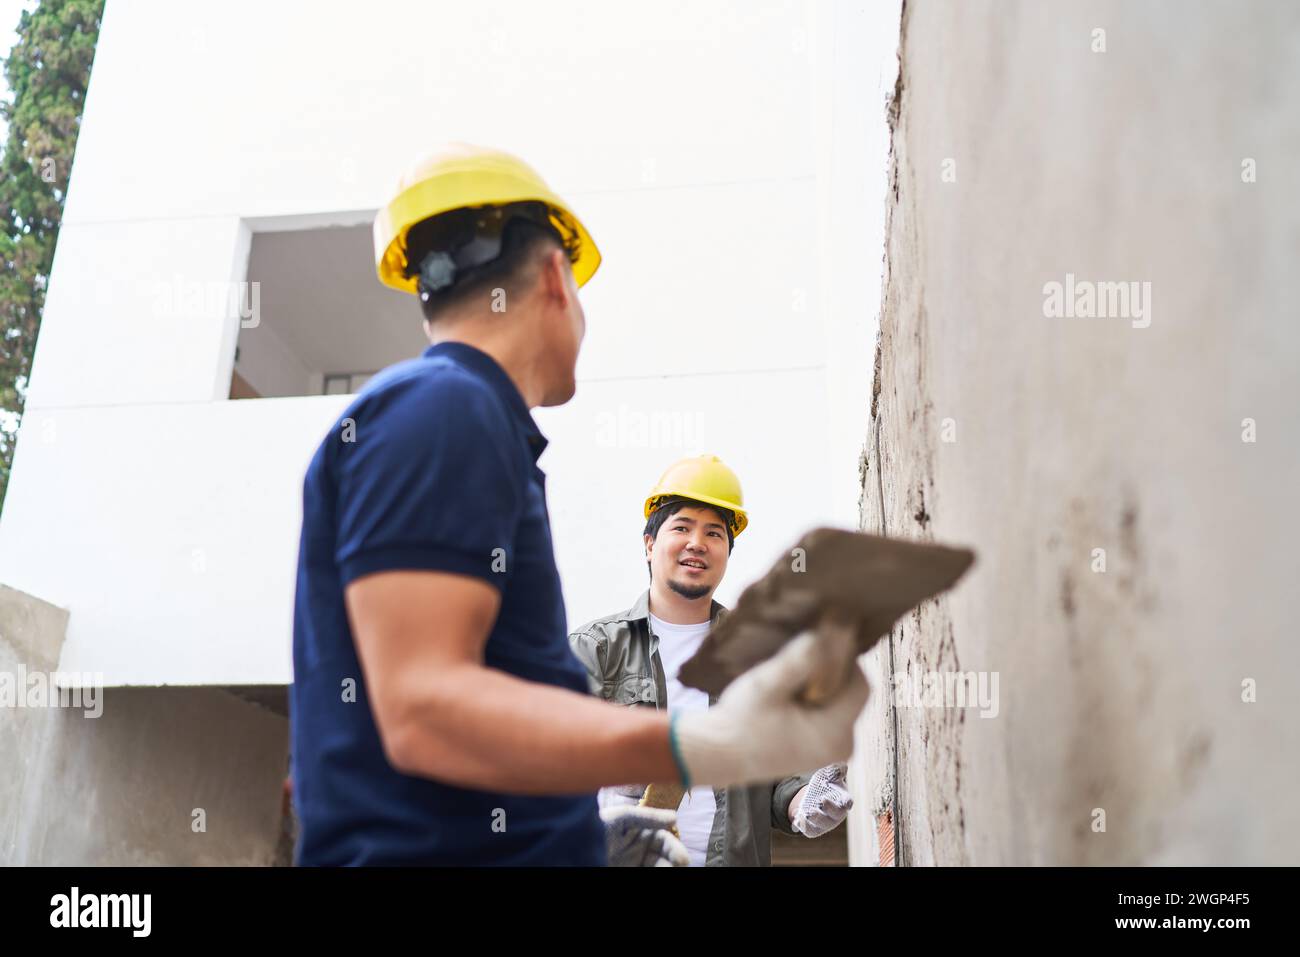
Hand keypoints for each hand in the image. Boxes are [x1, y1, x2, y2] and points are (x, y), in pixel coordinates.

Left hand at [600, 805, 689, 866]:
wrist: (572, 846)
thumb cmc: (596, 826)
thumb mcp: (621, 817)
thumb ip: (647, 817)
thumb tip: (675, 817)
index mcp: (643, 833)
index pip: (666, 841)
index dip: (676, 849)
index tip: (682, 859)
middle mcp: (642, 850)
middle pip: (666, 859)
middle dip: (674, 864)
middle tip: (676, 867)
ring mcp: (635, 864)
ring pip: (660, 868)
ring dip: (666, 869)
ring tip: (663, 871)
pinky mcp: (629, 873)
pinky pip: (647, 874)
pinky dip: (658, 874)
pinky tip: (655, 872)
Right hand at [671, 632, 868, 788]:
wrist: (719, 754)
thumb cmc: (740, 722)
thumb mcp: (766, 684)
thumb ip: (796, 660)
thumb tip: (821, 636)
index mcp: (835, 734)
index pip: (859, 685)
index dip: (844, 660)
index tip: (820, 642)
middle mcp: (841, 745)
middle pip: (851, 693)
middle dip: (830, 671)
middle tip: (801, 657)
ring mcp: (831, 749)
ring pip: (839, 701)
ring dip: (820, 682)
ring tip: (791, 675)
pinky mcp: (820, 747)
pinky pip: (828, 713)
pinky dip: (815, 697)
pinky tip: (790, 690)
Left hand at [791, 764, 852, 837]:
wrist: (812, 795)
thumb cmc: (825, 783)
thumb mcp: (827, 775)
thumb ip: (835, 771)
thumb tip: (843, 767)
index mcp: (843, 801)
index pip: (848, 803)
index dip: (847, 802)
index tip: (846, 801)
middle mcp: (837, 814)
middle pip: (836, 814)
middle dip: (830, 808)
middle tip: (822, 800)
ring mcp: (826, 823)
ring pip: (823, 824)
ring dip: (816, 818)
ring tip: (808, 811)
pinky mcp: (815, 829)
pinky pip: (810, 830)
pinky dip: (803, 825)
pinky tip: (797, 817)